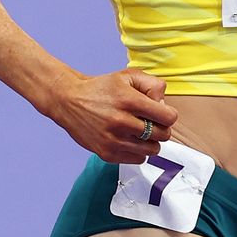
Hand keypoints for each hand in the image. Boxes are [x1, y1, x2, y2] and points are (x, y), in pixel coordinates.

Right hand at [44, 69, 177, 163]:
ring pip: (152, 150)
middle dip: (160, 128)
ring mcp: (114, 140)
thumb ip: (152, 85)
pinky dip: (137, 151)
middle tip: (149, 123)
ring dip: (150, 142)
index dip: (168, 115)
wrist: (68, 100)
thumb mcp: (127, 76)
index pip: (168, 118)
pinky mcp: (107, 153)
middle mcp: (121, 121)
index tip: (159, 113)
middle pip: (163, 135)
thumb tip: (164, 105)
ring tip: (139, 132)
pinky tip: (128, 140)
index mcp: (129, 100)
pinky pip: (138, 159)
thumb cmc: (101, 88)